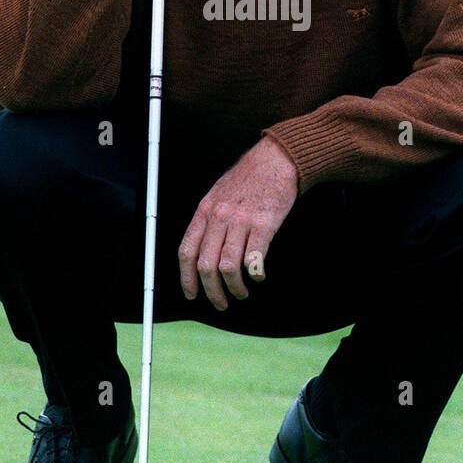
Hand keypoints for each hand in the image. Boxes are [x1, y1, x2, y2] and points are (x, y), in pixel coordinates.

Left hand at [178, 138, 299, 310]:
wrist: (276, 160)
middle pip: (206, 265)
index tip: (191, 294)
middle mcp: (219, 217)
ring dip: (234, 287)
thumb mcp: (217, 194)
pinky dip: (255, 274)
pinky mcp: (264, 224)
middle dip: (212, 291)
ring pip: (229, 267)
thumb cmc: (248, 178)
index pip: (187, 251)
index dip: (187, 278)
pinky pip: (254, 259)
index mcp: (205, 211)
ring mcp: (241, 221)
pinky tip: (258, 276)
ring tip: (241, 292)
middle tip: (220, 302)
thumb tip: (201, 253)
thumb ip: (208, 221)